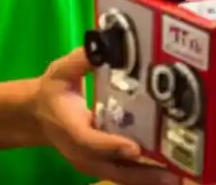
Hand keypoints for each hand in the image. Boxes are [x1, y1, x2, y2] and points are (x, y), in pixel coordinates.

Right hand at [37, 48, 181, 184]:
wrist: (38, 116)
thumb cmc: (53, 91)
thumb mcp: (62, 71)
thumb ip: (82, 60)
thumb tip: (106, 44)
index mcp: (70, 127)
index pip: (90, 141)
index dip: (111, 145)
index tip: (134, 148)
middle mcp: (82, 151)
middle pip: (112, 168)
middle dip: (141, 174)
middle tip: (171, 175)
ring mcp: (91, 163)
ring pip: (120, 176)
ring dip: (147, 179)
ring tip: (177, 178)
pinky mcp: (100, 166)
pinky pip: (123, 175)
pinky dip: (144, 177)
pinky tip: (168, 175)